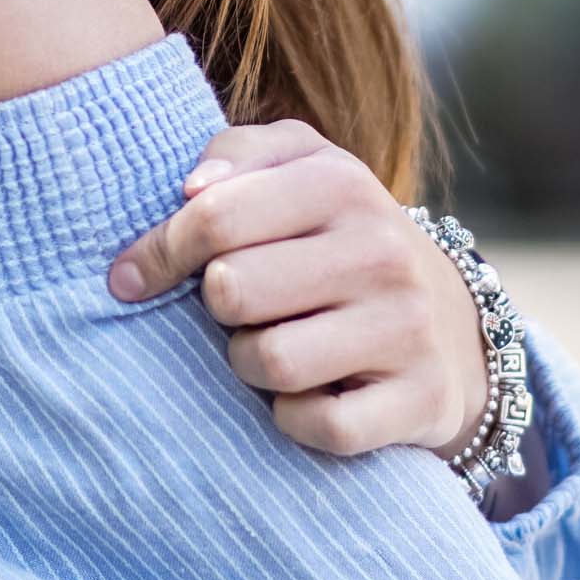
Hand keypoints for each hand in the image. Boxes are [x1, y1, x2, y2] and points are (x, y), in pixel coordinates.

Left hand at [107, 119, 491, 460]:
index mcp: (342, 184)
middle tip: (238, 309)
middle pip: (232, 291)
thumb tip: (188, 190)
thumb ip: (235, 155)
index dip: (157, 252)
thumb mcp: (299, 168)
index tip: (131, 276)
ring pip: (269, 361)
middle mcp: (382, 251)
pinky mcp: (421, 399)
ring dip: (247, 364)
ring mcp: (407, 328)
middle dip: (216, 307)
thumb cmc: (337, 237)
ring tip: (269, 346)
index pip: (214, 216)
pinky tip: (307, 395)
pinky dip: (294, 419)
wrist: (448, 321)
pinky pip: (318, 425)